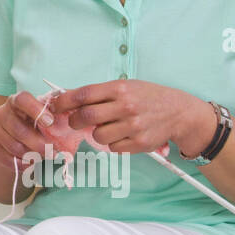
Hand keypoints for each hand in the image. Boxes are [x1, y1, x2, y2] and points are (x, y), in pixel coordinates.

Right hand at [0, 91, 57, 169]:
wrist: (17, 141)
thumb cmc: (36, 127)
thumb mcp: (45, 118)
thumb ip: (55, 118)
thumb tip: (72, 124)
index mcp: (16, 101)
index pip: (22, 99)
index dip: (36, 110)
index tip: (50, 122)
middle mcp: (1, 113)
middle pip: (18, 128)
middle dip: (39, 143)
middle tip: (53, 152)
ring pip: (14, 146)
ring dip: (32, 155)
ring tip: (44, 158)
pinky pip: (8, 159)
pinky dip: (23, 164)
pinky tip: (32, 163)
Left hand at [47, 80, 209, 156]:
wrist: (178, 112)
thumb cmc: (146, 97)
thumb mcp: (125, 87)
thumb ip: (99, 94)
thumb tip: (68, 99)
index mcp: (119, 89)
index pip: (83, 95)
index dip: (64, 101)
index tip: (55, 107)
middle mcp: (125, 106)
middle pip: (85, 117)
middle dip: (74, 121)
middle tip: (75, 122)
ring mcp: (133, 126)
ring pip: (97, 136)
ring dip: (96, 133)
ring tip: (107, 127)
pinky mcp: (139, 143)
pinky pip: (113, 148)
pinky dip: (112, 143)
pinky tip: (122, 135)